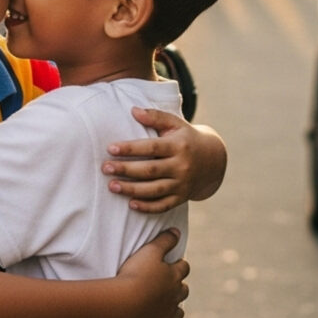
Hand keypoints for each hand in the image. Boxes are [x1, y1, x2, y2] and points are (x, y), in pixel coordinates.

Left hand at [103, 109, 226, 211]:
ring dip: (132, 190)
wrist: (212, 160)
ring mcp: (182, 184)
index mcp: (179, 145)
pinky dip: (147, 207)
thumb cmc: (186, 138)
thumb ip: (155, 116)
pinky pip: (163, 206)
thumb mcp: (175, 123)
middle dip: (126, 170)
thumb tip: (133, 110)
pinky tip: (131, 204)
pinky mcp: (181, 198)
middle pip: (150, 170)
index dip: (130, 148)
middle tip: (105, 168)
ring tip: (112, 186)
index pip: (151, 147)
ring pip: (154, 190)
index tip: (110, 148)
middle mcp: (182, 166)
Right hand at [117, 228, 188, 317]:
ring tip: (169, 307)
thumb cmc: (137, 273)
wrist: (126, 301)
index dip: (180, 265)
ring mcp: (167, 315)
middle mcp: (174, 296)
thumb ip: (165, 240)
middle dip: (180, 287)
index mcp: (173, 276)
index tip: (175, 264)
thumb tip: (178, 231)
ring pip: (178, 313)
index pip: (184, 268)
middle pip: (184, 291)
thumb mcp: (151, 250)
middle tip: (170, 285)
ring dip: (175, 309)